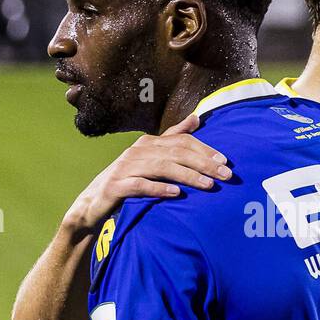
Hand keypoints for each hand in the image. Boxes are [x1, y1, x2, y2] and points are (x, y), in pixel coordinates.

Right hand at [64, 113, 232, 234]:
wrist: (93, 202)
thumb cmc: (128, 179)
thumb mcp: (151, 157)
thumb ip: (173, 138)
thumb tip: (197, 117)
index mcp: (148, 143)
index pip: (181, 141)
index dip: (204, 149)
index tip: (225, 161)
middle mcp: (137, 151)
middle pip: (176, 153)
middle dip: (203, 163)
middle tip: (226, 175)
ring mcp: (126, 168)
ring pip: (161, 168)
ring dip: (187, 175)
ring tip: (208, 185)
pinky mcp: (116, 186)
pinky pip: (140, 185)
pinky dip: (159, 189)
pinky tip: (176, 194)